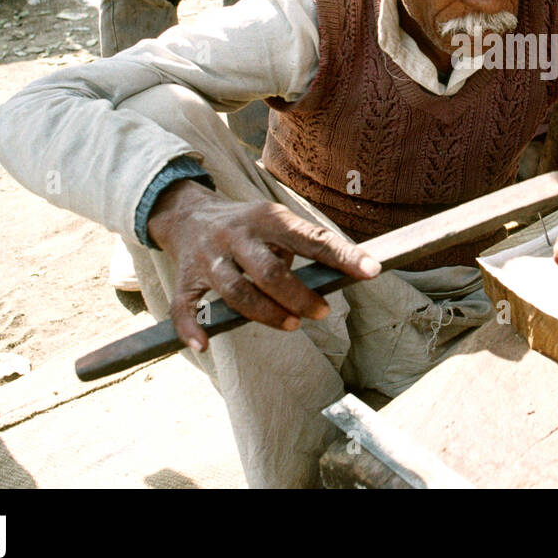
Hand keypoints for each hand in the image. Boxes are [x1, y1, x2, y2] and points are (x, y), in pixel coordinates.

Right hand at [146, 180, 379, 351]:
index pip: (311, 238)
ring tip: (293, 324)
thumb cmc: (248, 225)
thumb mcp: (277, 221)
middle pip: (269, 271)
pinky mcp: (185, 279)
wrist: (187, 213)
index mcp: (267, 218)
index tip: (372, 271)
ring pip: (236, 291)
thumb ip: (305, 243)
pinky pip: (185, 307)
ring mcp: (209, 258)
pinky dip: (192, 328)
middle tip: (321, 312)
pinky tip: (205, 343)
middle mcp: (236, 236)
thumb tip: (347, 271)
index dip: (343, 256)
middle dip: (299, 296)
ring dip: (266, 313)